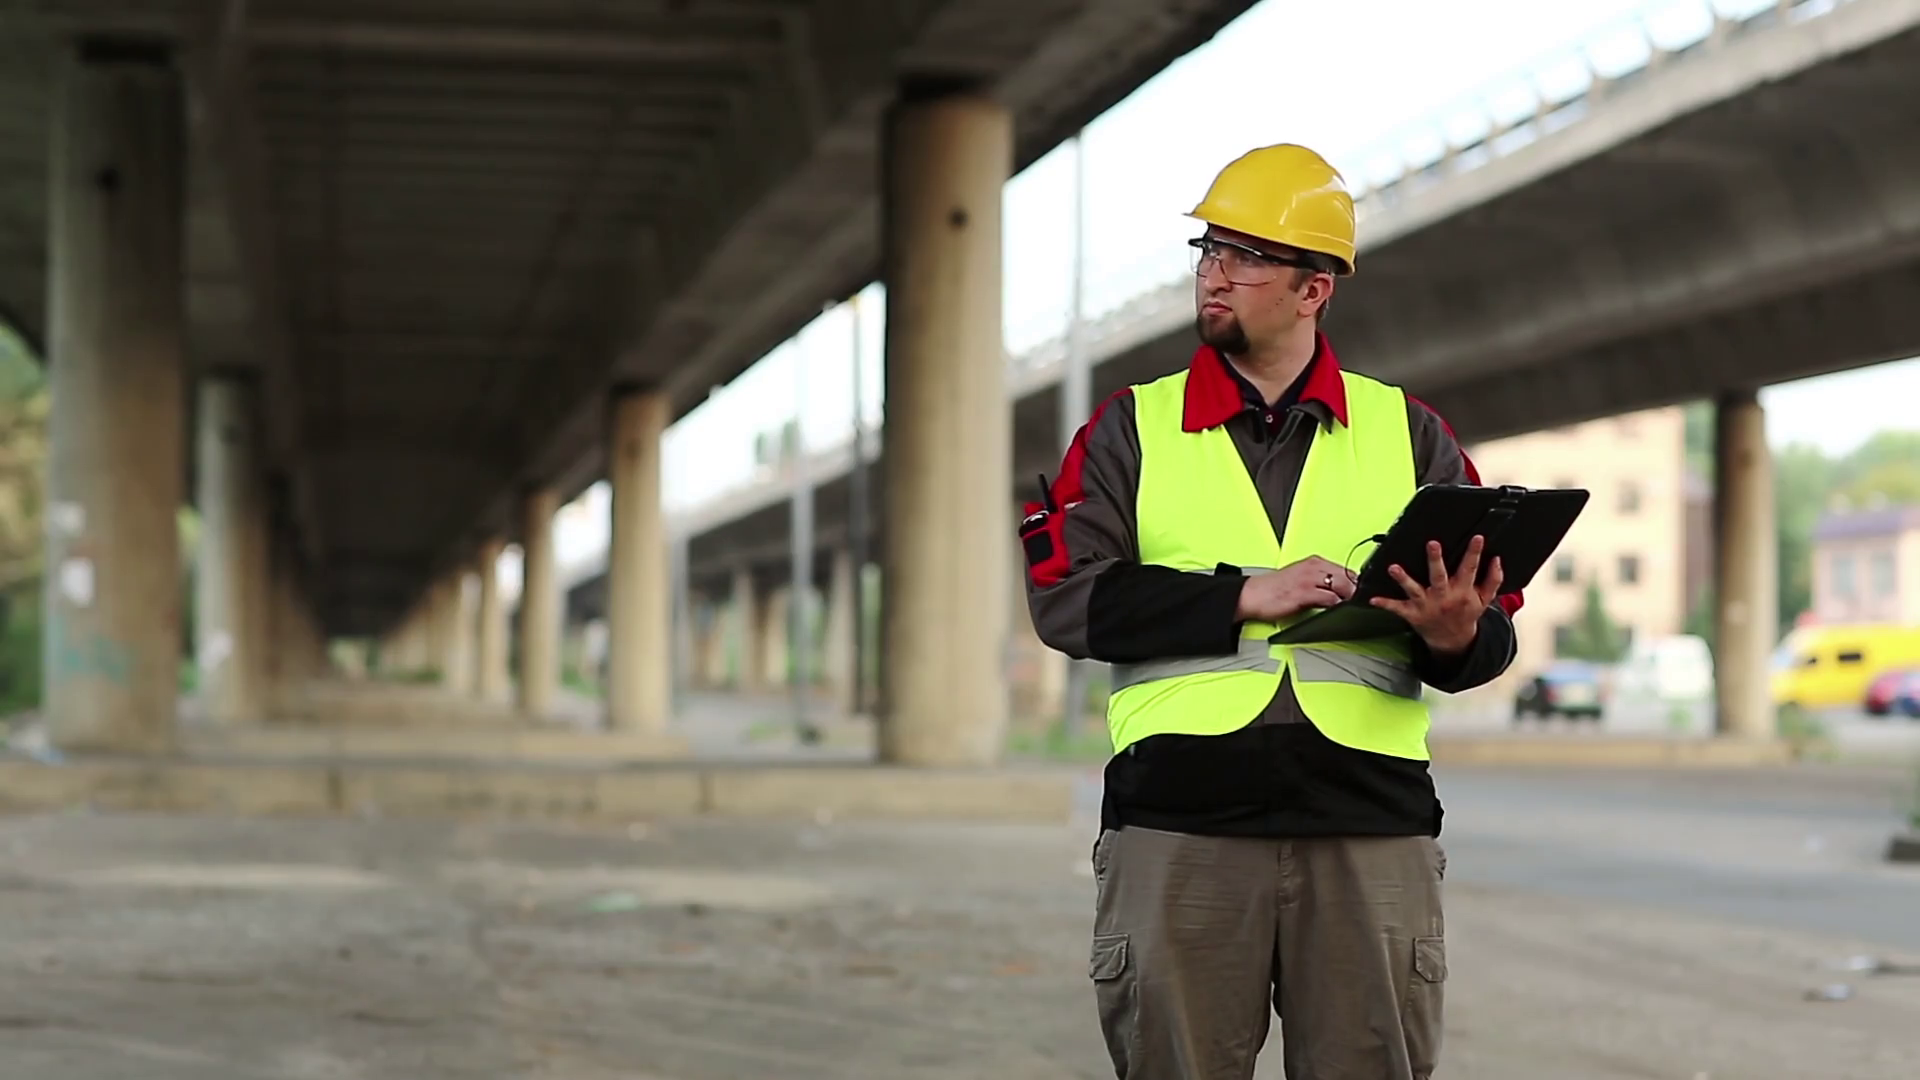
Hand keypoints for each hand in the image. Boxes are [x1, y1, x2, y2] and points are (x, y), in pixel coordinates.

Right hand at [1236, 556, 1355, 622]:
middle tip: (1359, 603)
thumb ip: (1320, 581)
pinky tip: (1337, 611)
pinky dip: (1337, 605)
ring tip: (1351, 607)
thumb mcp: (1300, 579)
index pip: (1345, 569)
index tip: (1360, 594)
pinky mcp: (1303, 593)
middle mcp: (1313, 567)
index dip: (1356, 583)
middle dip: (1356, 591)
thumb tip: (1340, 592)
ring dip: (1349, 597)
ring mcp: (1309, 580)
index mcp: (1314, 562)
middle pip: (1347, 576)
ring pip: (1342, 585)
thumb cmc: (1274, 589)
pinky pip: (1329, 599)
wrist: (1252, 595)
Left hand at [1370, 536, 1503, 654]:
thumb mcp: (1485, 600)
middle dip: (1435, 560)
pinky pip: (1397, 608)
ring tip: (1393, 568)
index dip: (1474, 552)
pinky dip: (1385, 604)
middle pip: (1439, 576)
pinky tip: (1373, 598)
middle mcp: (1443, 597)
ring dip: (1403, 579)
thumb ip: (1493, 580)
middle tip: (1432, 544)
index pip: (1470, 568)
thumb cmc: (1466, 614)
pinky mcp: (1413, 614)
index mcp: (1462, 591)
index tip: (1477, 537)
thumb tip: (1497, 559)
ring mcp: (1426, 605)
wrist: (1453, 641)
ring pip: (1414, 590)